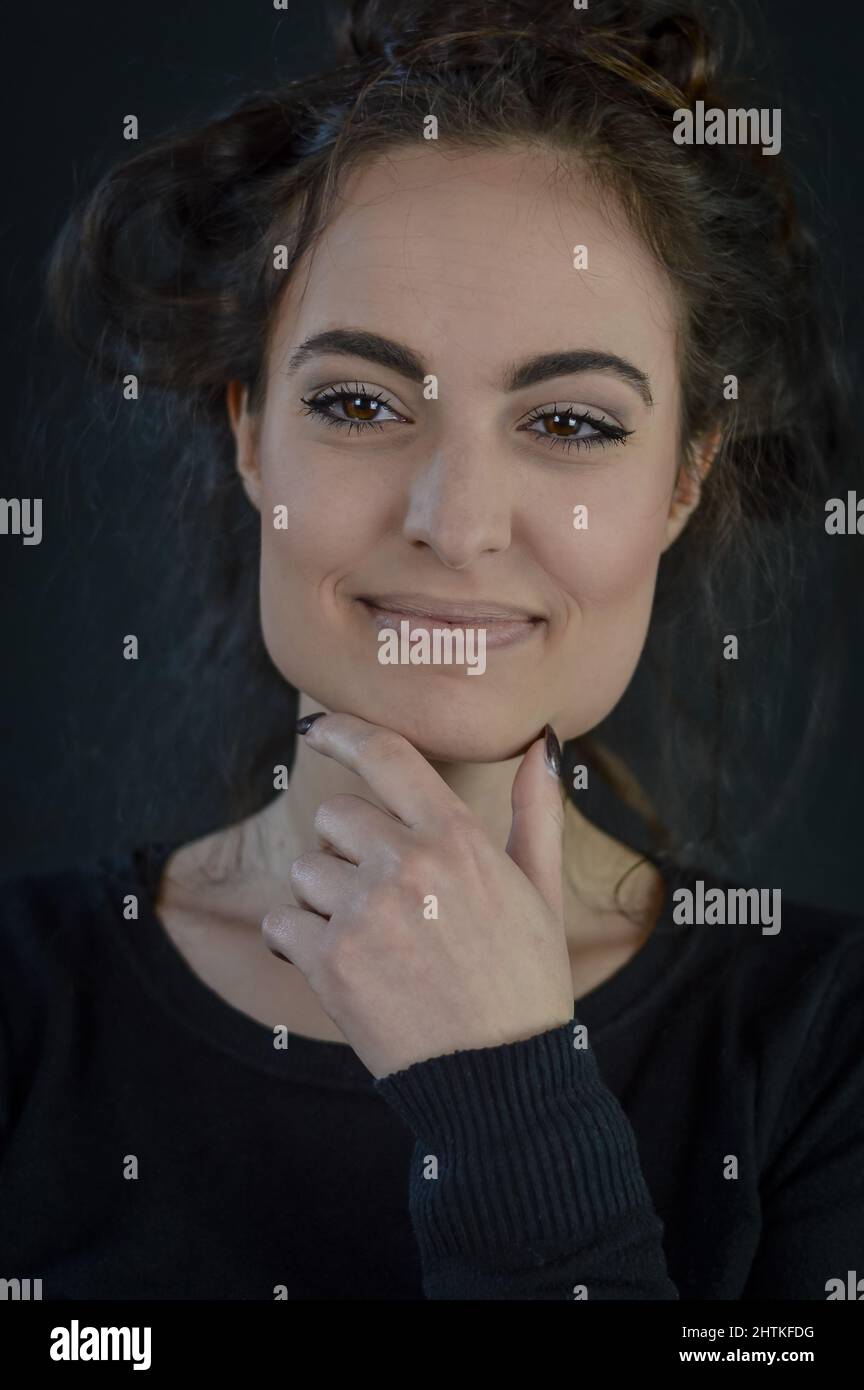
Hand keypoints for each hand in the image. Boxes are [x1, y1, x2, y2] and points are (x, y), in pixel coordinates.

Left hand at [261, 712, 573, 1078]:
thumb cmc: (526, 983)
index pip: (386, 756)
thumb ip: (536, 811)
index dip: (343, 731)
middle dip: (347, 850)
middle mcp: (409, 863)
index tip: (318, 727)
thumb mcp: (542, 891)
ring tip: (373, 943)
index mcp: (458, 838)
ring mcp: (367, 911)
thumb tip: (542, 743)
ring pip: (305, 872)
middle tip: (385, 901)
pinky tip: (342, 970)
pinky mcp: (331, 962)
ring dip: (323, 901)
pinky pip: (281, 924)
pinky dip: (296, 944)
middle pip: (335, 817)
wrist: (502, 1083)